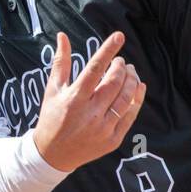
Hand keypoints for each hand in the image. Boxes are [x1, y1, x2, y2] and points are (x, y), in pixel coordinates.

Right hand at [33, 30, 145, 172]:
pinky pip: (130, 116)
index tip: (119, 36)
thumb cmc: (52, 118)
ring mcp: (103, 129)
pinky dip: (137, 100)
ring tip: (130, 72)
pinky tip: (138, 88)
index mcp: (74, 99)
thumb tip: (62, 36)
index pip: (94, 69)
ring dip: (132, 81)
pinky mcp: (112, 140)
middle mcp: (90, 114)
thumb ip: (60, 62)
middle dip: (121, 67)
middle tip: (121, 62)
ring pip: (125, 99)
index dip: (108, 51)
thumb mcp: (52, 90)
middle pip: (114, 83)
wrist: (54, 155)